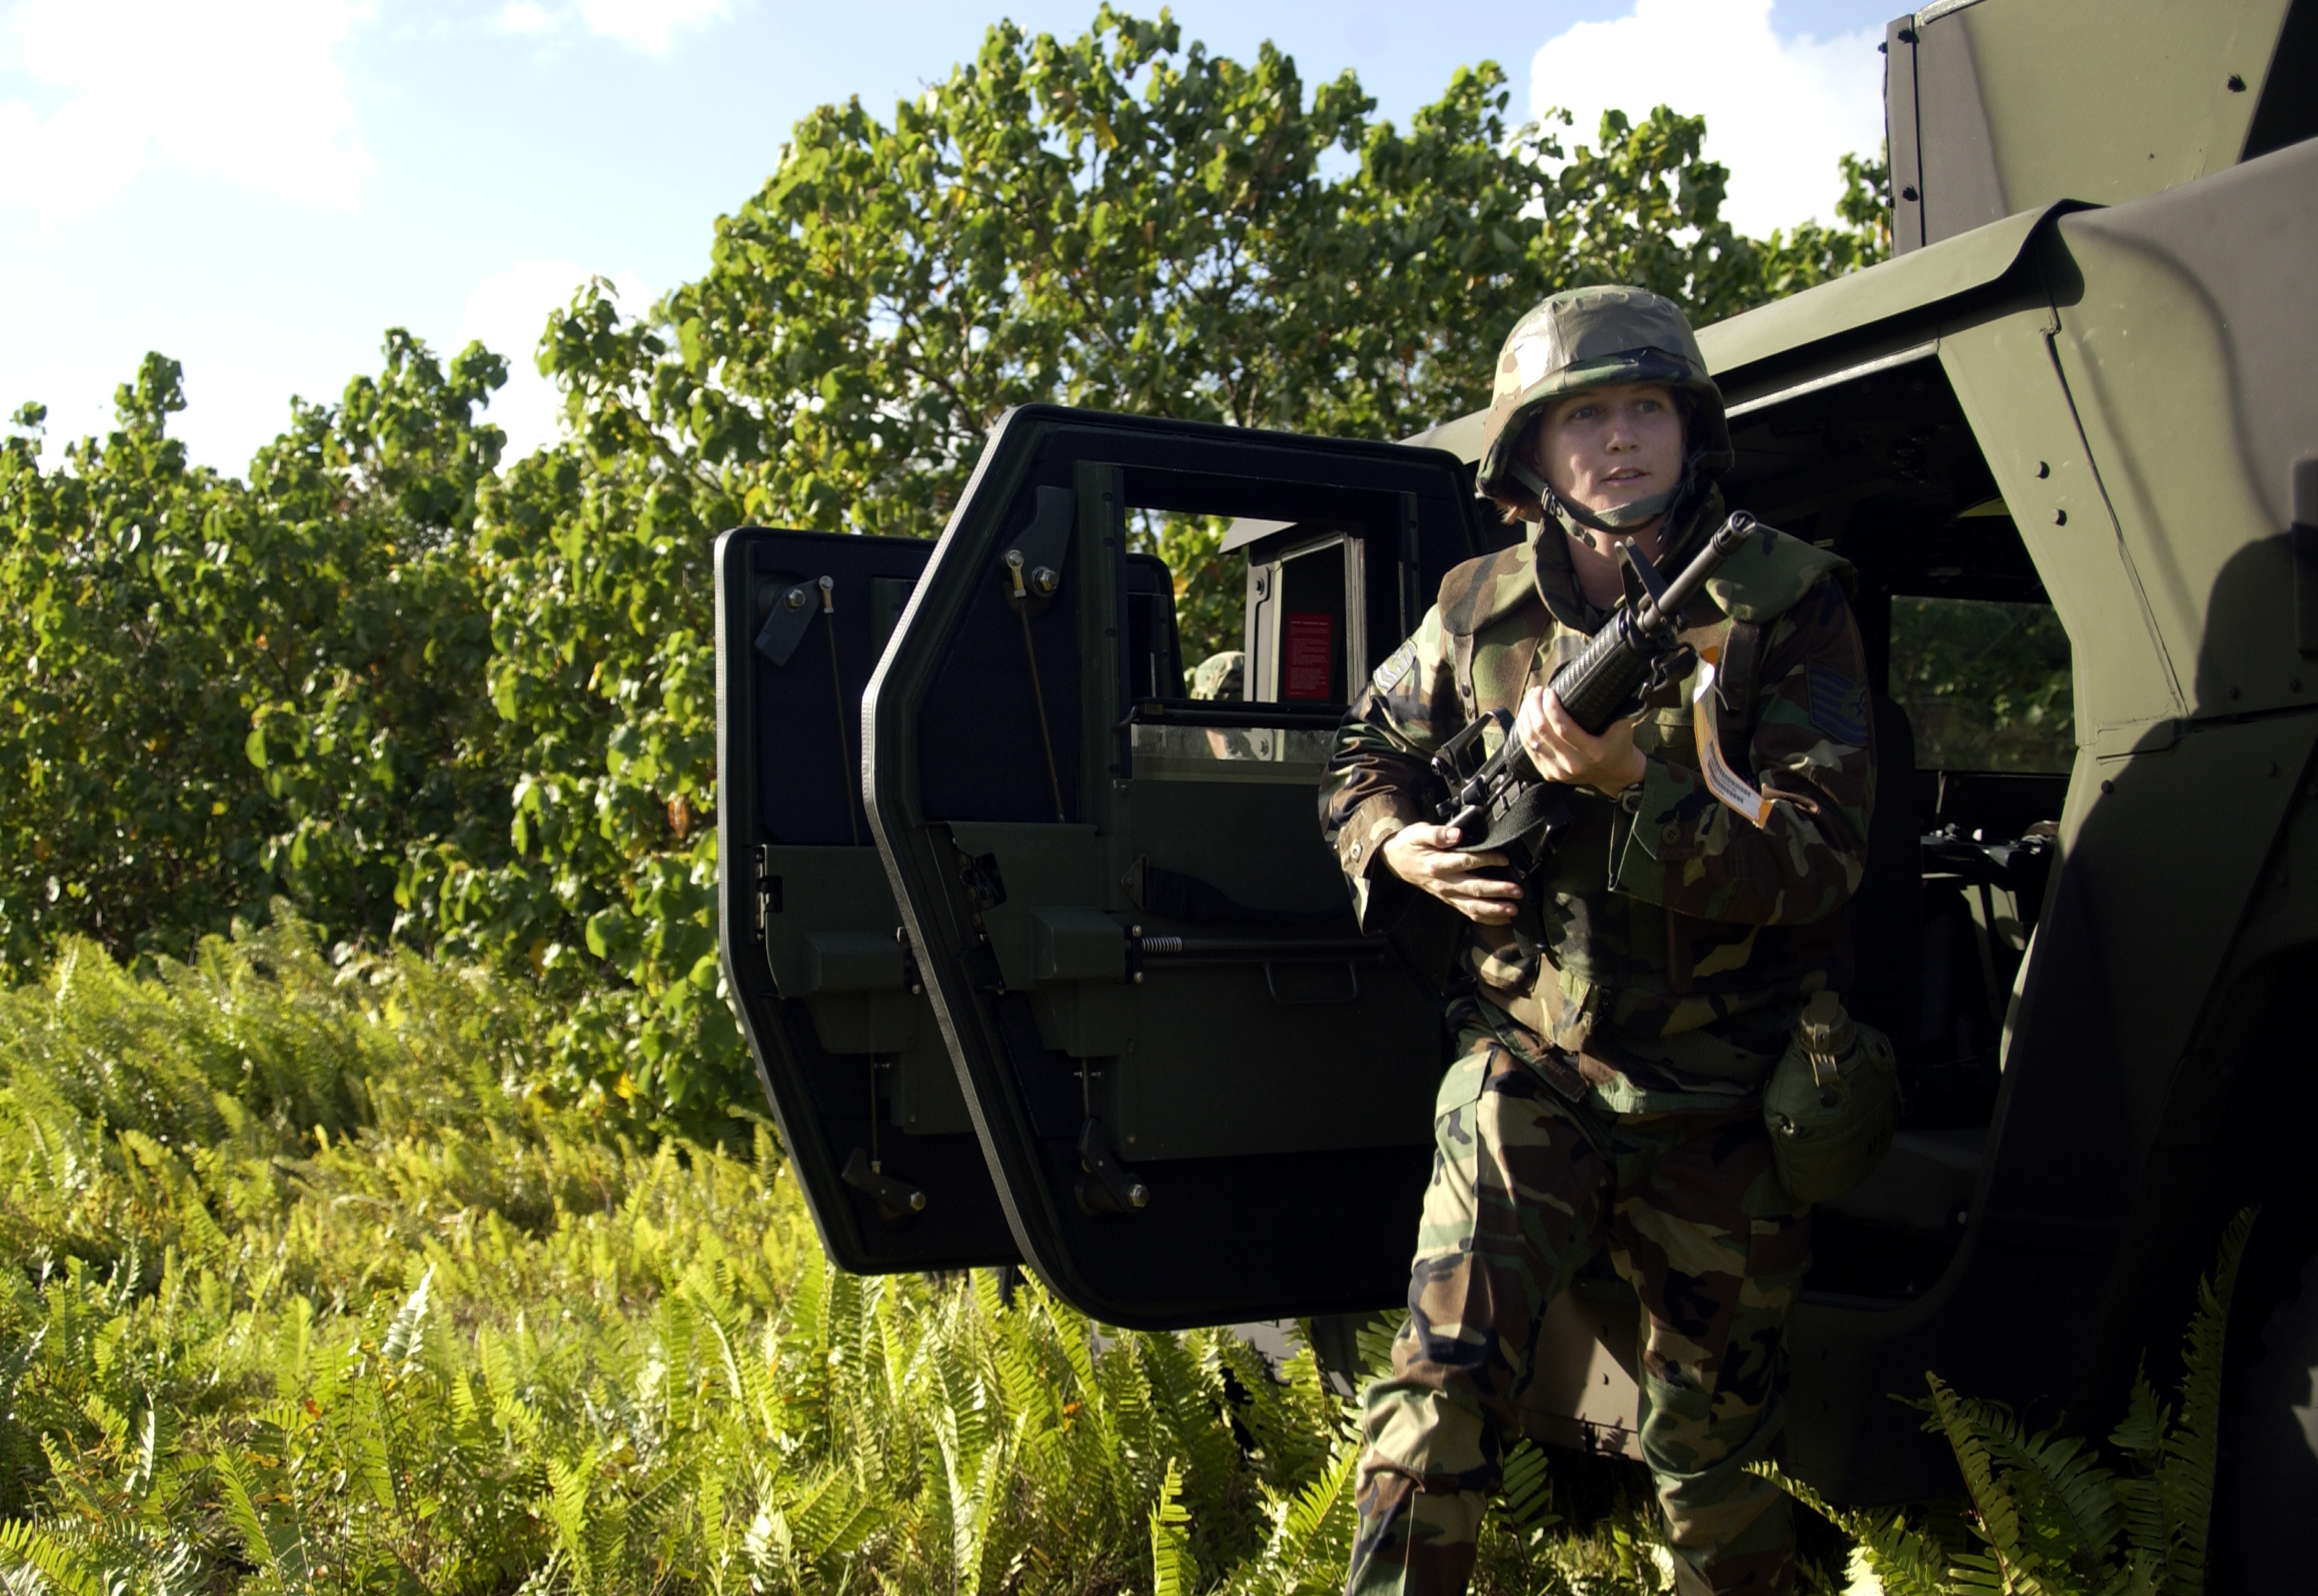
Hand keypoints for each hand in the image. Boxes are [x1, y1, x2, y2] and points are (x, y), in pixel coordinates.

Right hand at [1381, 823, 1522, 924]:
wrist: (1396, 861)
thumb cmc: (1410, 844)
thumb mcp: (1419, 833)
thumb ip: (1438, 833)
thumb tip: (1457, 834)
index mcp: (1437, 864)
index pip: (1466, 861)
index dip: (1487, 860)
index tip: (1504, 858)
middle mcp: (1443, 883)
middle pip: (1473, 888)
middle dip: (1498, 891)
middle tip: (1517, 891)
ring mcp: (1447, 895)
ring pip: (1472, 906)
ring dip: (1494, 910)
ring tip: (1513, 910)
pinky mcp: (1449, 901)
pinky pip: (1469, 912)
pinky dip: (1486, 918)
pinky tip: (1503, 919)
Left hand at [1515, 686, 1646, 795]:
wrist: (1614, 774)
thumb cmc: (1618, 745)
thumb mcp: (1623, 727)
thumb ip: (1616, 708)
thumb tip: (1606, 681)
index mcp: (1593, 753)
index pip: (1563, 728)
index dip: (1551, 707)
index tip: (1549, 691)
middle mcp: (1573, 764)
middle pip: (1542, 732)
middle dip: (1535, 706)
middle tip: (1538, 690)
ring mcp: (1558, 772)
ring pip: (1531, 740)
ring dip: (1526, 715)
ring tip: (1530, 698)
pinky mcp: (1548, 774)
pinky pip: (1528, 749)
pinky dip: (1523, 730)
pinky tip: (1525, 714)